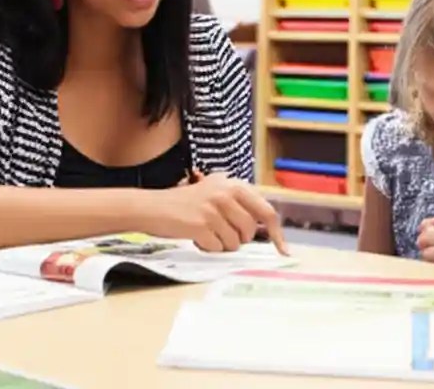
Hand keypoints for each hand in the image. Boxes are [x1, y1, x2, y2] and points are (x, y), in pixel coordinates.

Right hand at [147, 172, 288, 254]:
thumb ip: (238, 204)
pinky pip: (217, 248)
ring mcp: (213, 209)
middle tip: (220, 233)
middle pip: (250, 230)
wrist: (151, 207)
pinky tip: (196, 237)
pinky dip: (208, 248)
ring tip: (206, 232)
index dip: (276, 233)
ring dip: (222, 244)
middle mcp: (225, 193)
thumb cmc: (184, 204)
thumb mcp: (214, 193)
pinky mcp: (201, 224)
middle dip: (239, 239)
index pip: (266, 210)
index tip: (283, 250)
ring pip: (235, 242)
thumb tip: (264, 228)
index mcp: (233, 184)